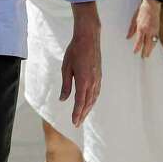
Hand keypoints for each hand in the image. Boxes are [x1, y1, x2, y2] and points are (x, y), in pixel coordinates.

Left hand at [60, 4, 101, 126]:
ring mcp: (98, 79)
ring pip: (93, 99)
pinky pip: (96, 92)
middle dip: (82, 114)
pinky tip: (89, 102)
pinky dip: (92, 100)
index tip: (74, 123)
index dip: (77, 114)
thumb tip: (63, 99)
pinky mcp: (99, 76)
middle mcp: (92, 82)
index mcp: (84, 81)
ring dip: (88, 108)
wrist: (89, 38)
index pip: (80, 102)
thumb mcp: (66, 68)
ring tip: (82, 115)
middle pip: (88, 103)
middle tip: (77, 123)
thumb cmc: (75, 51)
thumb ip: (66, 85)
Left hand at [128, 0, 161, 57]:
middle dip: (145, 51)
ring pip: (153, 43)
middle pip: (147, 44)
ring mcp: (154, 30)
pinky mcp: (158, 29)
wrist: (152, 5)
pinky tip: (152, 46)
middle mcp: (148, 30)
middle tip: (143, 57)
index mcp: (141, 28)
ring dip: (150, 49)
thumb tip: (128, 37)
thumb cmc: (142, 11)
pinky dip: (154, 44)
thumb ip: (131, 29)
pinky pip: (156, 39)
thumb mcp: (134, 19)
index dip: (137, 48)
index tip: (135, 52)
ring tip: (148, 54)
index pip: (139, 41)